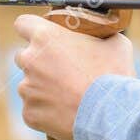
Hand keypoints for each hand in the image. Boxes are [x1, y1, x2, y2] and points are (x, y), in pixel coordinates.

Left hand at [12, 15, 134, 139]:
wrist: (111, 116)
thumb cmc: (114, 76)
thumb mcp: (116, 43)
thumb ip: (99, 35)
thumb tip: (102, 35)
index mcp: (46, 37)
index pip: (23, 24)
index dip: (32, 29)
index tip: (41, 37)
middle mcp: (30, 60)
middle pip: (24, 56)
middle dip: (38, 62)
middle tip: (61, 71)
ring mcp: (27, 89)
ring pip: (29, 85)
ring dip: (42, 89)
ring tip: (68, 97)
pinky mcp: (29, 113)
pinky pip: (33, 110)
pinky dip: (45, 112)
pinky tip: (65, 114)